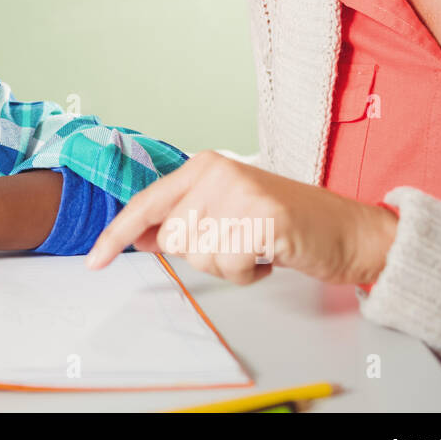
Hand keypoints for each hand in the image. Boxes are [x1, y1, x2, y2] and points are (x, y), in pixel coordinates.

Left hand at [84, 151, 397, 285]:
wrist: (346, 230)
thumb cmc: (285, 223)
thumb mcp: (224, 212)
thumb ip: (180, 220)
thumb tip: (135, 236)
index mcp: (203, 166)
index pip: (147, 203)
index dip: (117, 234)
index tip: (94, 260)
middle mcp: (217, 172)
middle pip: (174, 239)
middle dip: (204, 253)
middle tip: (239, 240)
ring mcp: (240, 192)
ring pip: (200, 256)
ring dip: (228, 264)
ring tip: (256, 245)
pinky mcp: (265, 218)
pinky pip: (230, 266)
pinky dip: (248, 273)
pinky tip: (269, 255)